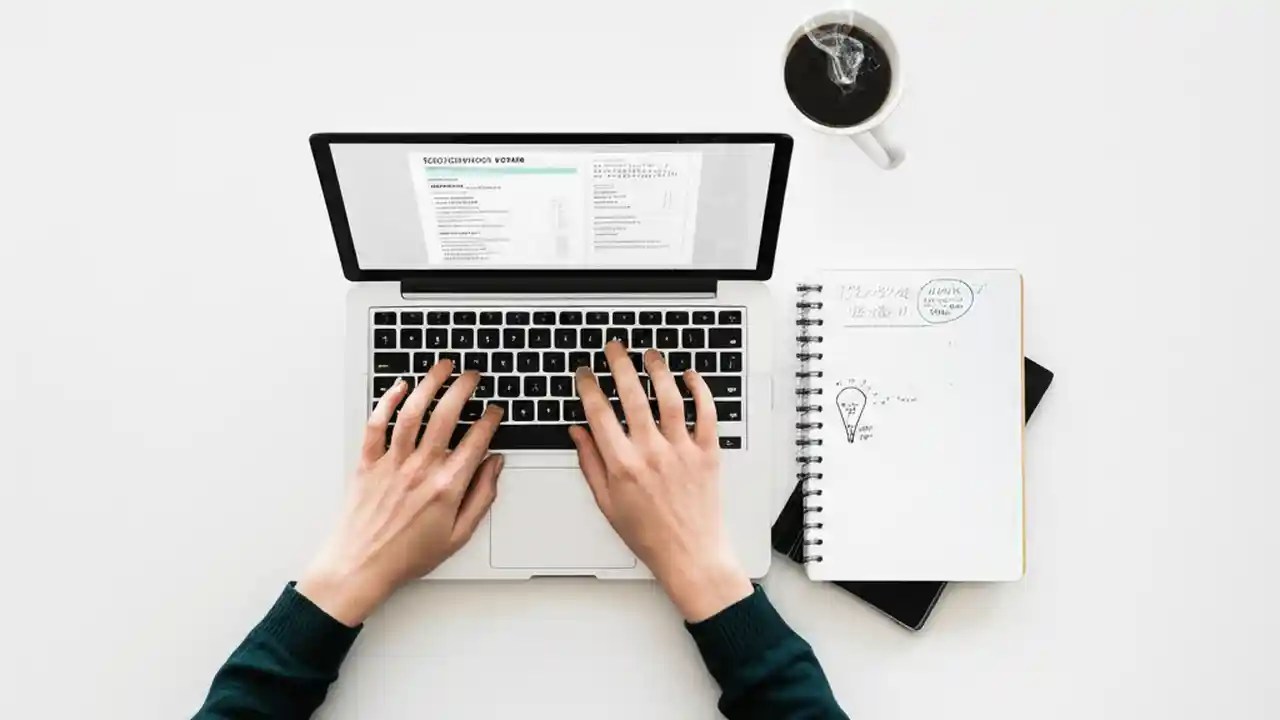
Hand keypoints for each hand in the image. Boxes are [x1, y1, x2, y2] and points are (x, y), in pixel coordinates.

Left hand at [297, 360, 504, 625]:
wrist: (359, 567)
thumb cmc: (406, 556)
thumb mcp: (458, 536)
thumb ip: (482, 497)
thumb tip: (495, 467)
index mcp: (447, 486)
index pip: (477, 439)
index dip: (490, 419)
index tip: (495, 410)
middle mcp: (421, 469)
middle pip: (446, 415)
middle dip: (464, 388)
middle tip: (472, 375)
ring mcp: (392, 463)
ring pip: (413, 412)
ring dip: (430, 383)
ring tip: (442, 367)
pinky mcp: (368, 463)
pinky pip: (377, 424)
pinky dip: (388, 401)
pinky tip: (399, 387)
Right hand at [570, 341, 751, 621]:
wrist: (690, 555)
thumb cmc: (648, 534)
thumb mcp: (607, 502)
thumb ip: (590, 463)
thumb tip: (577, 431)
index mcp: (622, 465)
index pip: (599, 414)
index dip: (589, 387)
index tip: (585, 373)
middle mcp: (651, 454)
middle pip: (632, 396)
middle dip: (619, 365)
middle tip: (614, 347)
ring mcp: (681, 451)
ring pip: (668, 398)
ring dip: (657, 370)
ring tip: (649, 354)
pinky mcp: (707, 454)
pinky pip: (706, 414)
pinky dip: (699, 390)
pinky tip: (689, 376)